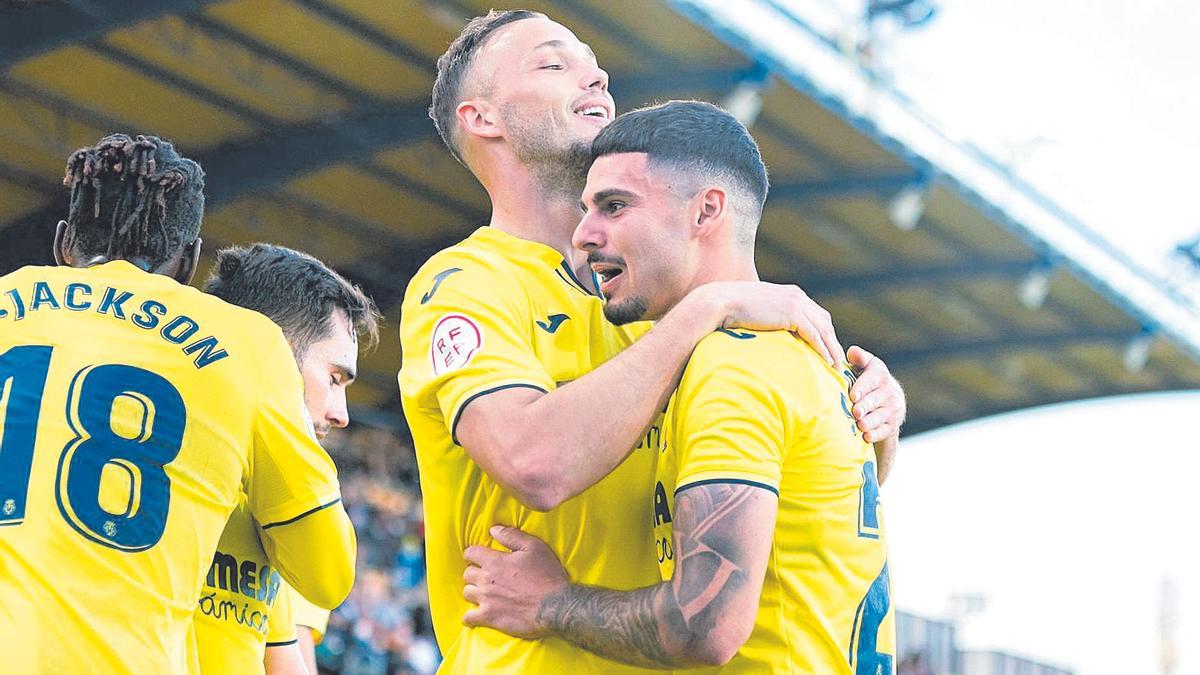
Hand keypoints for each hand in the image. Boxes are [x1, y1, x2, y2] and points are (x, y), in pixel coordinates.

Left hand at [462, 525, 568, 638]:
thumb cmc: (546, 575)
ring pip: (467, 593)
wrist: (554, 605)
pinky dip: (470, 617)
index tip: (478, 558)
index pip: (471, 553)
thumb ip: (511, 536)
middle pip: (467, 573)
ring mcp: (486, 599)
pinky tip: (476, 616)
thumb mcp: (534, 547)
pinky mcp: (489, 617)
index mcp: (495, 561)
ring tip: (483, 594)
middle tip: (485, 576)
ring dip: (473, 592)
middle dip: (474, 573)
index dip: (473, 554)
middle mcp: (486, 579)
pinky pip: (468, 618)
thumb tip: (493, 529)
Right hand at [692, 281, 843, 365]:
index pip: (816, 314)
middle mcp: (797, 295)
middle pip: (825, 322)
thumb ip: (770, 317)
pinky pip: (815, 335)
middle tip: (838, 361)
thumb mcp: (758, 310)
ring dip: (833, 349)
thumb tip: (767, 330)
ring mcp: (796, 303)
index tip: (828, 349)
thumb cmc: (732, 309)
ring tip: (837, 368)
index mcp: (791, 293)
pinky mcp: (792, 314)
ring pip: (824, 330)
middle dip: (833, 342)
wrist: (721, 302)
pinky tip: (828, 363)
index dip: (824, 333)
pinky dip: (823, 350)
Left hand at [847, 346, 904, 443]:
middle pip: (876, 399)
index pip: (873, 378)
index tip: (853, 395)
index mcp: (880, 373)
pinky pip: (884, 431)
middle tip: (856, 411)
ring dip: (870, 422)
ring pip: (880, 416)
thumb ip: (858, 359)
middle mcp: (890, 390)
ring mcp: (893, 409)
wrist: (885, 402)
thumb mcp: (863, 367)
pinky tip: (866, 436)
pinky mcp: (892, 425)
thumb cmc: (864, 381)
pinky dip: (875, 434)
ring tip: (861, 425)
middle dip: (865, 406)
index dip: (863, 387)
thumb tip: (852, 352)